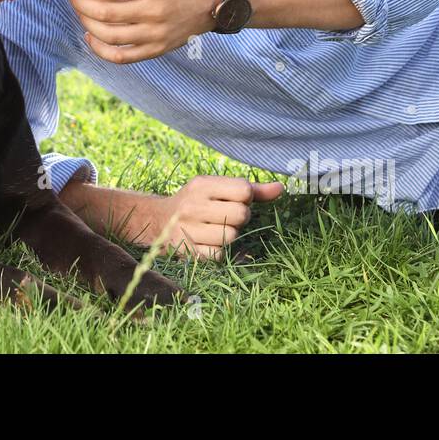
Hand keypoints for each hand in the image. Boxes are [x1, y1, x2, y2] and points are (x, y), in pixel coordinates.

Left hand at [63, 0, 223, 63]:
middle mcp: (155, 11)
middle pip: (105, 12)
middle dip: (79, 1)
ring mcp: (156, 33)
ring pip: (110, 36)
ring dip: (86, 22)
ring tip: (79, 9)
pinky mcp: (157, 49)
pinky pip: (122, 57)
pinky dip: (101, 50)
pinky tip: (90, 35)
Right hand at [132, 176, 284, 260]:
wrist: (156, 221)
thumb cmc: (197, 202)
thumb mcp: (217, 188)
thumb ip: (250, 190)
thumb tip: (281, 188)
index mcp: (202, 185)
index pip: (243, 190)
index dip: (246, 197)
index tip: (234, 199)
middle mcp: (193, 205)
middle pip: (241, 214)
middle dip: (240, 217)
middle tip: (227, 216)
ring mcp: (188, 229)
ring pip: (231, 236)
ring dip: (230, 235)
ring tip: (217, 229)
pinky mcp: (187, 251)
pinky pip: (219, 255)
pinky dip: (219, 251)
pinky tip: (209, 242)